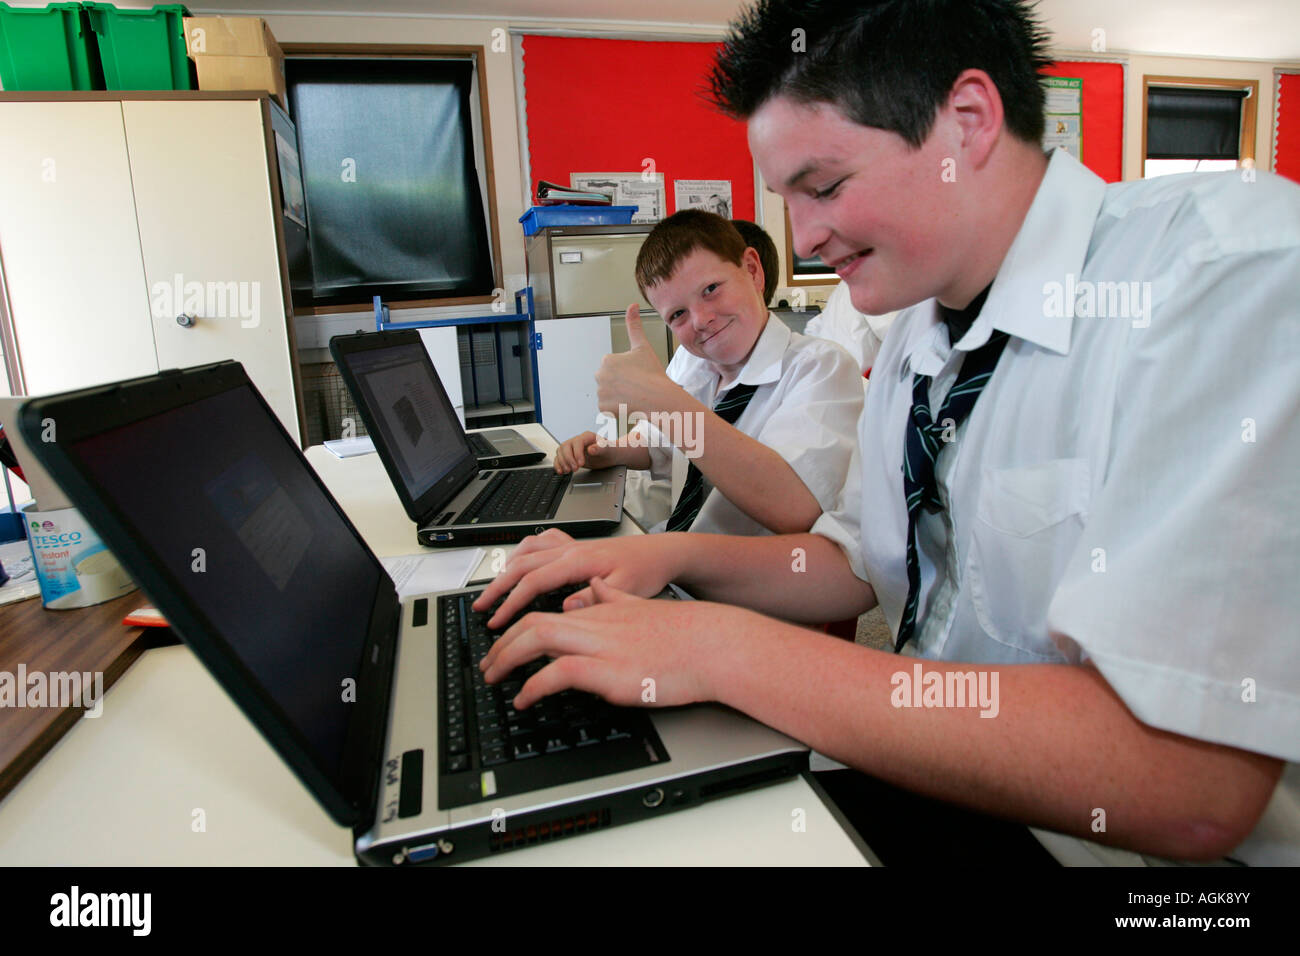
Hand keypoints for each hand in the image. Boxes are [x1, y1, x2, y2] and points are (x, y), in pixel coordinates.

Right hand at [470, 528, 683, 628]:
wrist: (660, 553)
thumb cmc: (646, 571)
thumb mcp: (627, 591)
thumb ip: (594, 600)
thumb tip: (565, 608)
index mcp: (579, 561)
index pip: (534, 581)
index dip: (511, 603)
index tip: (497, 621)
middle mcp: (570, 549)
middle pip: (521, 565)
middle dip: (497, 587)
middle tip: (482, 608)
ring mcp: (570, 545)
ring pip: (526, 551)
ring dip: (505, 569)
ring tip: (493, 590)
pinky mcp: (574, 546)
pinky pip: (540, 541)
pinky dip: (522, 551)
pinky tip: (517, 563)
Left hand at [479, 577, 738, 708]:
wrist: (716, 645)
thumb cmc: (689, 633)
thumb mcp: (642, 606)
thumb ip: (613, 598)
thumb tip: (593, 590)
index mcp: (602, 610)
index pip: (546, 613)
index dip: (517, 629)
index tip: (503, 646)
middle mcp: (596, 623)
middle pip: (532, 623)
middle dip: (502, 644)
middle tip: (488, 665)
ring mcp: (602, 645)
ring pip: (537, 639)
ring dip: (507, 660)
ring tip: (494, 679)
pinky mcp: (610, 671)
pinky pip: (557, 673)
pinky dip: (533, 685)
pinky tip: (524, 700)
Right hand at [553, 430, 620, 473]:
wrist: (610, 455)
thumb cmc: (610, 450)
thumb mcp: (607, 449)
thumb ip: (600, 448)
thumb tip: (591, 449)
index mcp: (587, 436)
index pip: (577, 442)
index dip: (577, 453)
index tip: (581, 463)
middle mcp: (578, 440)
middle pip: (566, 446)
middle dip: (568, 459)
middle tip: (575, 468)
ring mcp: (573, 448)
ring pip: (561, 451)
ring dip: (562, 462)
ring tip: (568, 470)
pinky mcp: (570, 455)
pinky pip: (559, 457)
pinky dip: (558, 464)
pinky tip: (561, 471)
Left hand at [595, 304, 673, 415]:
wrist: (659, 399)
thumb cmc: (653, 374)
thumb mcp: (643, 346)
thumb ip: (634, 326)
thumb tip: (632, 306)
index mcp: (607, 360)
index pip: (614, 367)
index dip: (627, 371)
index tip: (637, 374)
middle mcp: (600, 375)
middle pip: (609, 380)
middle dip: (621, 384)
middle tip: (637, 386)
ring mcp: (601, 393)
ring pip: (609, 394)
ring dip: (619, 396)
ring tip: (634, 396)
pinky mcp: (603, 408)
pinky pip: (608, 408)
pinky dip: (617, 408)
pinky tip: (629, 405)